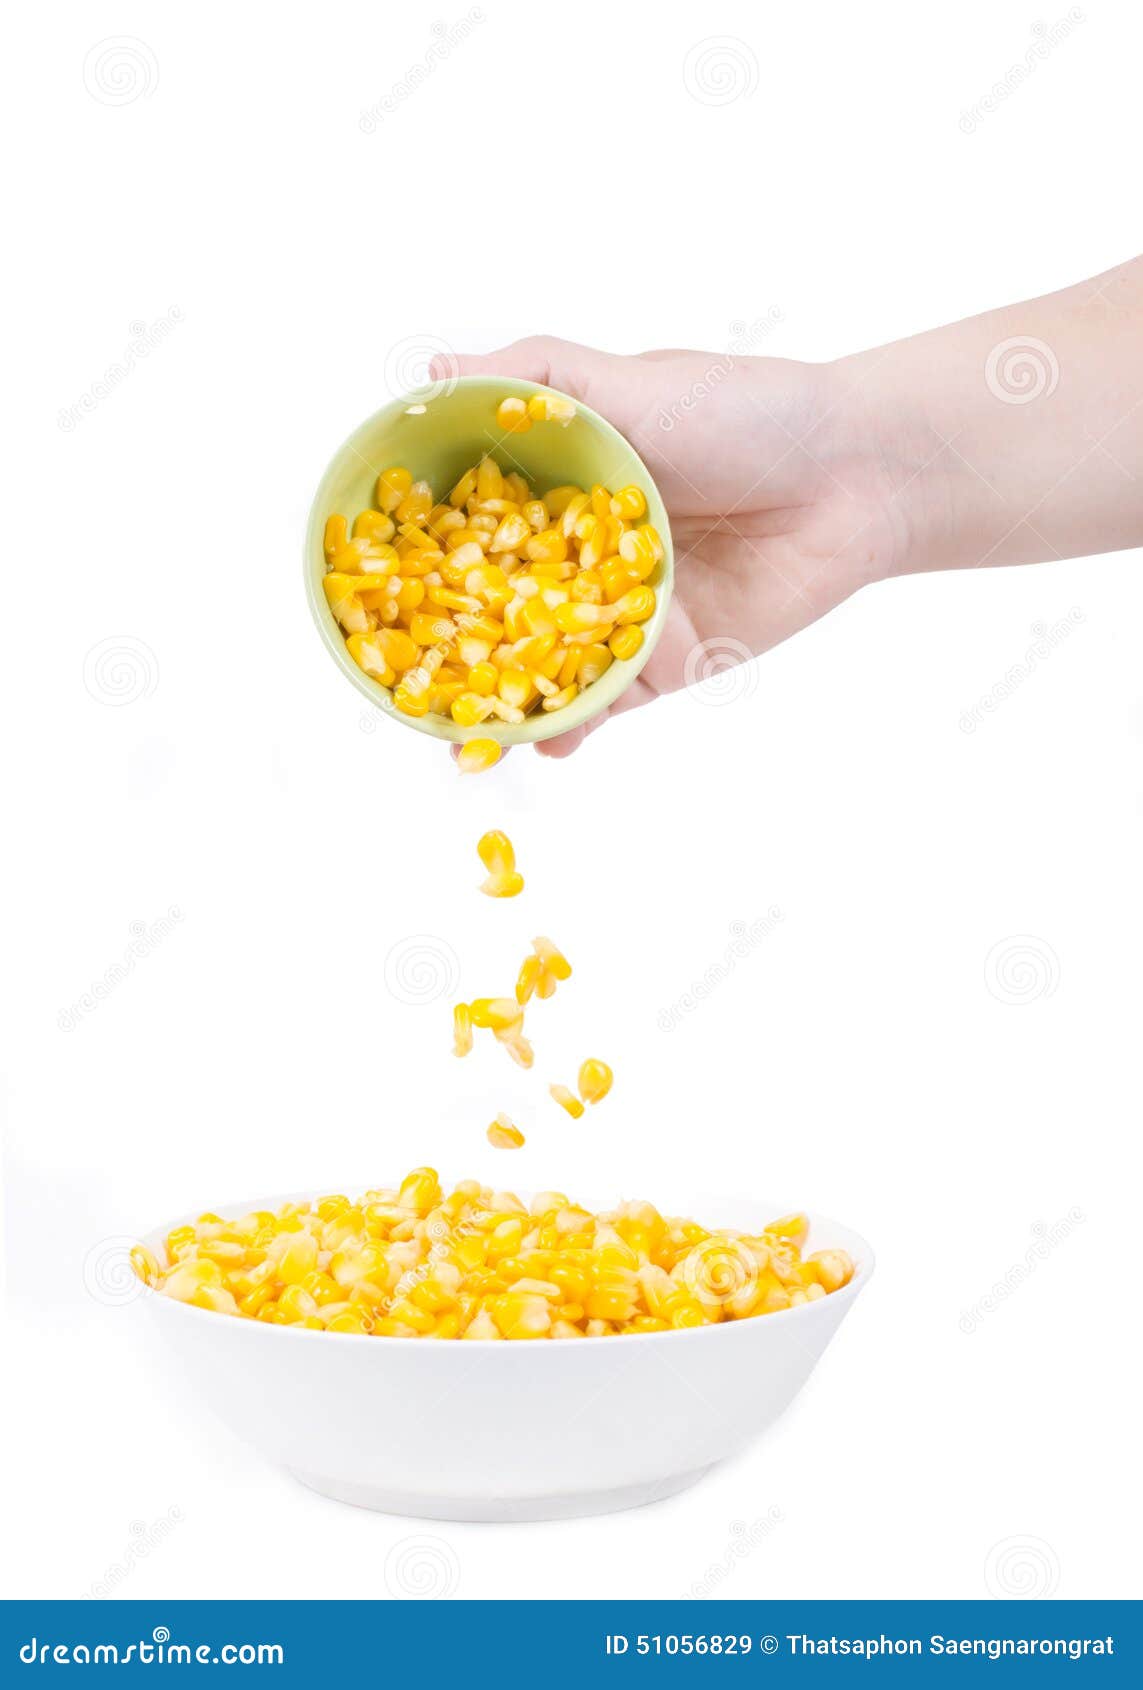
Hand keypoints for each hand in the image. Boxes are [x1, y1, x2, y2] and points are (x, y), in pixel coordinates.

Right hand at [436, 337, 904, 755]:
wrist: (857, 472)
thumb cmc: (749, 411)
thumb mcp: (632, 379)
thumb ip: (535, 378)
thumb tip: (434, 368)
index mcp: (560, 486)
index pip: (470, 528)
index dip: (421, 557)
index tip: (368, 585)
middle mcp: (579, 555)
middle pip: (497, 609)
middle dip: (449, 648)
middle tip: (398, 681)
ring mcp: (620, 612)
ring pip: (546, 665)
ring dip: (501, 703)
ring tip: (458, 735)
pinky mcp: (668, 658)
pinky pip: (611, 698)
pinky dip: (576, 724)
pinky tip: (548, 739)